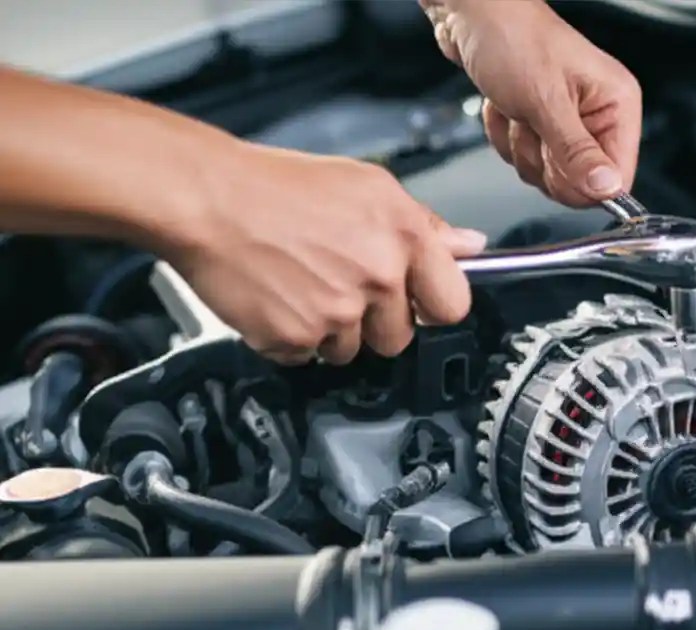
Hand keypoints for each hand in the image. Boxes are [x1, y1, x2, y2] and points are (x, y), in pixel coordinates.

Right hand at [162, 142, 485, 364]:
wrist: (204, 197)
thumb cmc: (275, 185)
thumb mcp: (364, 185)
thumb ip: (423, 223)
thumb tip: (468, 245)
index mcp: (403, 236)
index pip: (454, 302)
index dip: (434, 305)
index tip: (420, 301)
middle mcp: (377, 276)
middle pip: (401, 335)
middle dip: (377, 320)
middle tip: (342, 285)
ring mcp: (338, 312)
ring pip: (353, 350)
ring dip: (332, 330)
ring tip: (304, 285)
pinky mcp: (297, 337)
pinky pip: (308, 355)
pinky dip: (292, 337)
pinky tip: (280, 297)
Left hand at [422, 0, 641, 207]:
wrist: (471, 18)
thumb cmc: (512, 38)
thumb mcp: (545, 100)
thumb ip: (576, 151)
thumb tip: (608, 188)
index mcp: (617, 104)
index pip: (618, 176)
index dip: (583, 182)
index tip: (555, 159)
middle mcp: (599, 115)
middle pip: (580, 182)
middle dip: (544, 158)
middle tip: (533, 121)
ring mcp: (570, 124)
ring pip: (549, 175)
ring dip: (521, 146)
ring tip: (518, 108)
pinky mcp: (544, 128)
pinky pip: (527, 161)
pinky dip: (506, 139)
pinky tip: (506, 109)